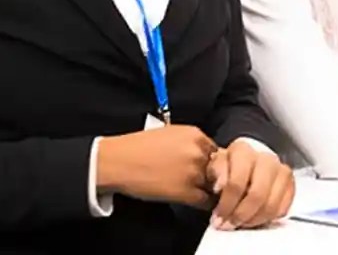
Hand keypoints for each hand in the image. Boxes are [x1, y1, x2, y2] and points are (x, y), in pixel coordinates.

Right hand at [96, 126, 216, 207]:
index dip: (216, 162)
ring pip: (215, 185)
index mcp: (195, 135)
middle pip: (220, 167)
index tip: (213, 169)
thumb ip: (190, 142)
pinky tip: (198, 203)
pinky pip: (205, 201)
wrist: (117, 161)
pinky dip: (205, 204)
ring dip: (210, 190)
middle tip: (211, 183)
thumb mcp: (170, 134)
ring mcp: (193, 172)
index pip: (218, 150)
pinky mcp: (185, 191)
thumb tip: (203, 153)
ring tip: (203, 193)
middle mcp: (197, 152)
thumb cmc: (137, 148)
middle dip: (216, 175)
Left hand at [207, 140, 295, 230]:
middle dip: (241, 215)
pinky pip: (282, 209)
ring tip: (241, 224)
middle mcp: (266, 159)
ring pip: (271, 205)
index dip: (226, 205)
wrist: (247, 163)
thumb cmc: (229, 167)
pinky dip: (267, 219)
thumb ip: (216, 173)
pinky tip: (254, 219)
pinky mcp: (291, 184)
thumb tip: (219, 187)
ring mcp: (282, 171)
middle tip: (229, 225)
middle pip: (257, 195)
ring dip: (253, 220)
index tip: (217, 219)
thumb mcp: (214, 167)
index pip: (236, 182)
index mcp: (243, 151)